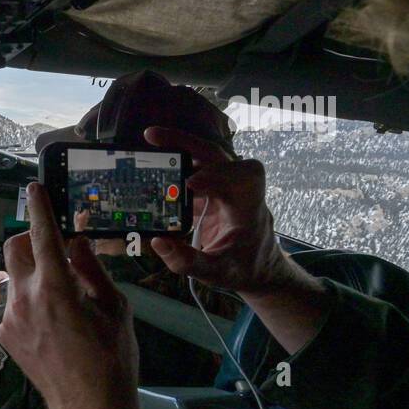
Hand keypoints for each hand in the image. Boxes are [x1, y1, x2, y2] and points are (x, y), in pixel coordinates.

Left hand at [0, 182, 143, 408]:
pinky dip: (30, 300)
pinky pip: (14, 304)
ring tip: (62, 296)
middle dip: (31, 240)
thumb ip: (92, 270)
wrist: (89, 408)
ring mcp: (11, 319)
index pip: (43, 235)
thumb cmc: (111, 359)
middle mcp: (26, 298)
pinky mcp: (5, 336)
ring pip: (15, 278)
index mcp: (56, 287)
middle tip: (54, 248)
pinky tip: (54, 322)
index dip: (39, 208)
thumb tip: (78, 244)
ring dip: (34, 274)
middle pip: (15, 248)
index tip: (34, 189)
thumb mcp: (115, 309)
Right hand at [143, 126, 312, 295]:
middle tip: (152, 136)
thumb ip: (187, 261)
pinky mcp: (213, 190)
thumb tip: (157, 242)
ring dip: (179, 147)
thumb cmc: (243, 268)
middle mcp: (239, 190)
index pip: (243, 178)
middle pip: (219, 155)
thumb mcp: (215, 272)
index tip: (189, 183)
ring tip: (149, 140)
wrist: (258, 266)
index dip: (218, 174)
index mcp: (248, 208)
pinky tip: (153, 164)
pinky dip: (175, 164)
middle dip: (188, 143)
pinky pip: (195, 170)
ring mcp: (226, 187)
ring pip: (206, 157)